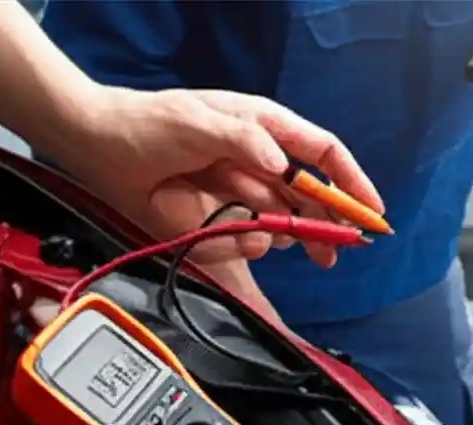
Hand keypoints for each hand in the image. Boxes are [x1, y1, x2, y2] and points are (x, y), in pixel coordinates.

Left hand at [45, 86, 383, 268]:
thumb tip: (283, 167)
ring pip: (278, 227)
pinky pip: (242, 243)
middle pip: (312, 200)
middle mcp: (261, 164)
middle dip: (323, 227)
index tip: (371, 213)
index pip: (324, 154)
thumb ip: (247, 140)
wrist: (102, 149)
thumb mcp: (201, 121)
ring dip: (266, 233)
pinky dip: (232, 243)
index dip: (352, 183)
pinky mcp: (219, 223)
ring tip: (237, 222)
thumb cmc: (150, 123)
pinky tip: (210, 228)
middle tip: (330, 254)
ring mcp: (241, 196)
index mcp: (266, 130)